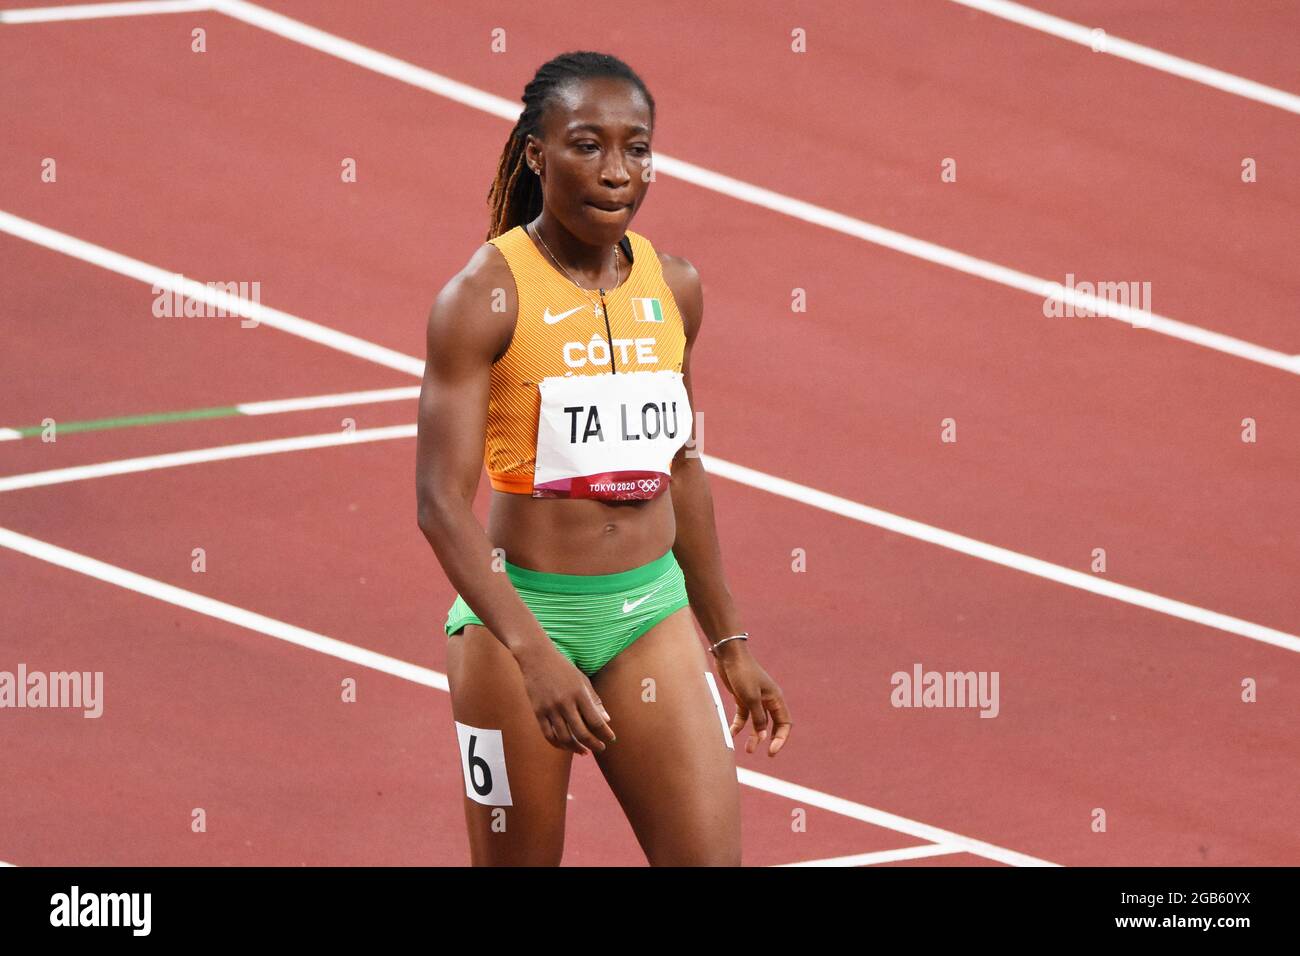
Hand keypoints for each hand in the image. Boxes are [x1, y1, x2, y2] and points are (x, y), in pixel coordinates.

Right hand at [515, 642, 615, 755]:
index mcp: (579, 693)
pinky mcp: (538, 712)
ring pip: (565, 737)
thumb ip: (594, 700)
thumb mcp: (582, 680)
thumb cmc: (563, 668)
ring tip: (584, 751)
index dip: (605, 733)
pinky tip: (566, 746)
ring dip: (576, 748)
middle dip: (594, 744)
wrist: (536, 658)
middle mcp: (565, 702)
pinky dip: (558, 744)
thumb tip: (606, 720)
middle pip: (582, 732)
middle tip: (600, 748)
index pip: (595, 720)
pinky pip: (549, 735)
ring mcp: (550, 708)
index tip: (611, 739)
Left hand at [713, 641, 790, 755]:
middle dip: (770, 739)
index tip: (771, 751)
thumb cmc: (742, 673)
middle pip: (773, 725)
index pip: (784, 723)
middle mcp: (768, 700)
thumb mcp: (751, 698)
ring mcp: (755, 699)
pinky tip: (732, 734)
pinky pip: (743, 716)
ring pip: (757, 723)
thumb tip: (763, 736)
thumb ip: (758, 718)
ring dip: (754, 736)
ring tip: (747, 750)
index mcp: (775, 699)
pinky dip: (739, 725)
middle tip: (767, 754)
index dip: (780, 739)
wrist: (728, 655)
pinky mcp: (742, 697)